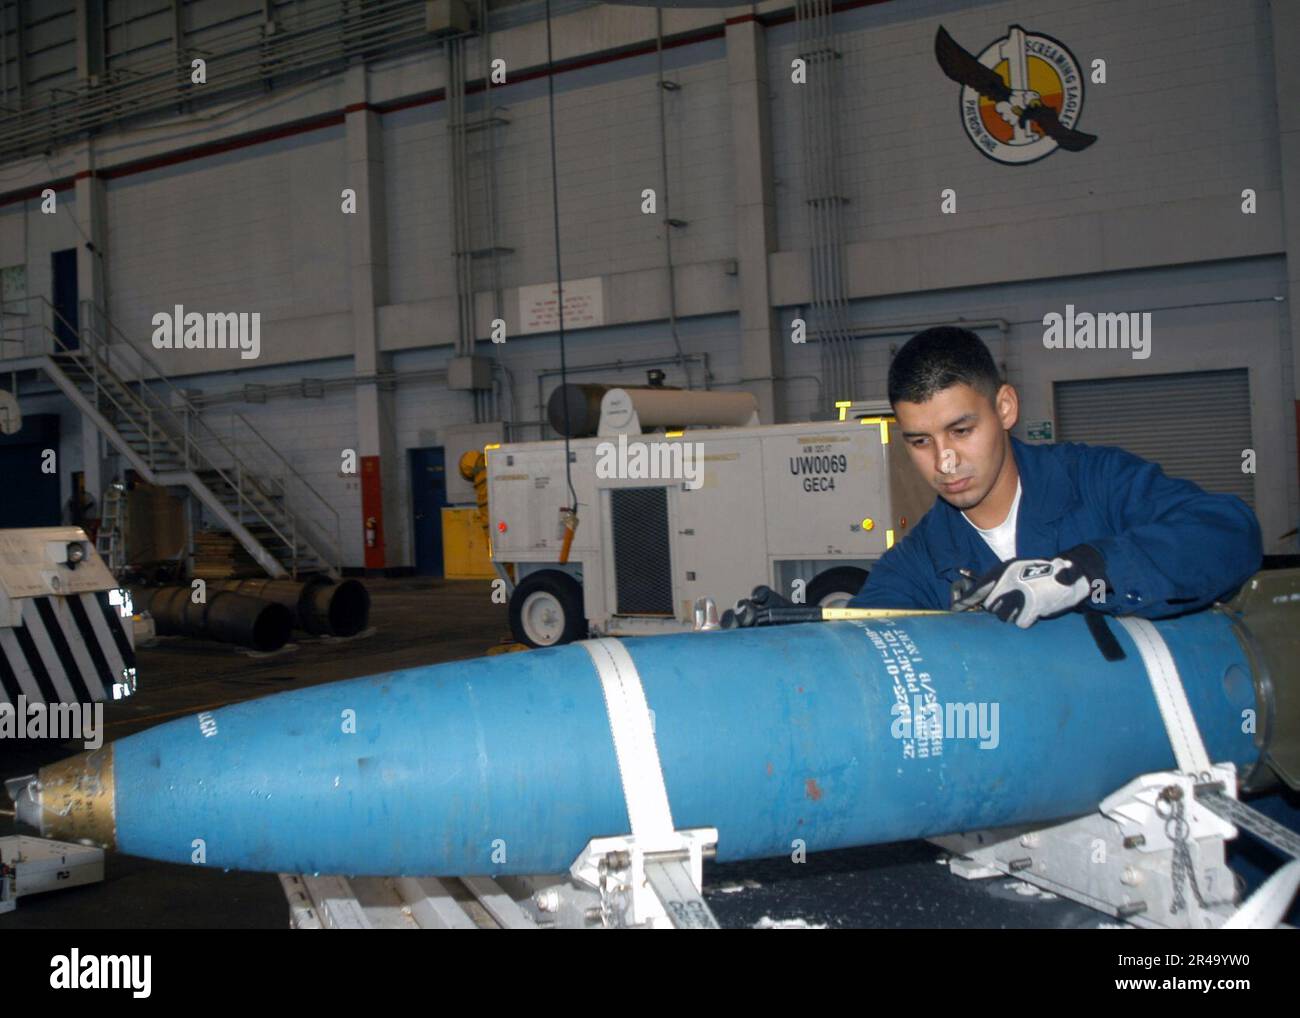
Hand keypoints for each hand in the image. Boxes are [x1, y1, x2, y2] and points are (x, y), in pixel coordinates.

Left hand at [968, 545, 1106, 627]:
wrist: (1066, 576)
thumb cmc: (1040, 573)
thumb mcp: (1015, 569)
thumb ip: (997, 582)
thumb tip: (980, 597)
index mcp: (1000, 572)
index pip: (976, 591)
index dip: (963, 601)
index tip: (954, 610)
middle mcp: (1004, 585)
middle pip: (990, 608)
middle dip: (1000, 608)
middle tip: (1016, 601)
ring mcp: (1016, 598)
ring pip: (1004, 617)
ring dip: (1014, 614)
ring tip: (1028, 601)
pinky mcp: (1028, 610)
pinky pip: (1020, 622)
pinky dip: (1027, 619)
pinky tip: (1036, 608)